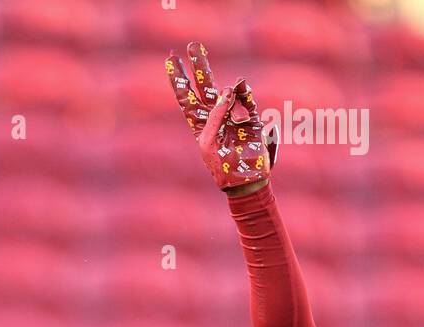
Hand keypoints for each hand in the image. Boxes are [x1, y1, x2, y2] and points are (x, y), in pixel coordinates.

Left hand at [166, 41, 276, 190]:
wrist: (244, 183)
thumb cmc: (220, 166)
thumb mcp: (209, 141)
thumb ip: (215, 114)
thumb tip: (228, 89)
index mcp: (200, 125)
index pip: (186, 97)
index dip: (178, 79)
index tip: (171, 59)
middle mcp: (216, 118)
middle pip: (205, 87)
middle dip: (199, 66)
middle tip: (193, 45)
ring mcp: (234, 118)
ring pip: (230, 92)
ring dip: (231, 84)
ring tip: (231, 86)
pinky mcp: (252, 122)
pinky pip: (248, 102)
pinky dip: (245, 94)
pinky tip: (240, 89)